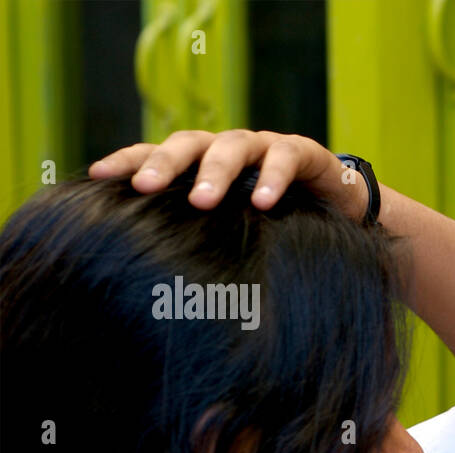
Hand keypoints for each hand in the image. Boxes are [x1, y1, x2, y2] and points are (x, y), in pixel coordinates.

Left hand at [88, 129, 370, 221]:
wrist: (346, 219)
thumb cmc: (284, 233)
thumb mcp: (238, 239)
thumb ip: (206, 248)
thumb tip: (159, 297)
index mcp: (205, 167)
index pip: (158, 155)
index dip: (128, 162)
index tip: (98, 178)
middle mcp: (230, 152)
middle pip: (189, 143)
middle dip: (165, 163)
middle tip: (144, 188)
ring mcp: (266, 148)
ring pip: (233, 146)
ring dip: (215, 171)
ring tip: (202, 201)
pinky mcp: (304, 152)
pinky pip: (284, 157)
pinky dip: (274, 178)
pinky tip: (264, 202)